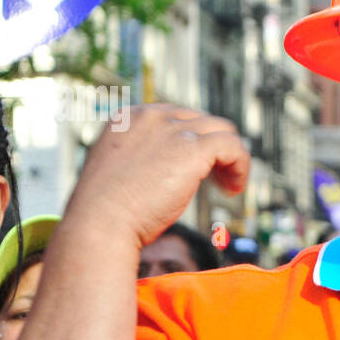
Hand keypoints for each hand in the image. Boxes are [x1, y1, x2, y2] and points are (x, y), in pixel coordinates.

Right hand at [64, 104, 250, 248]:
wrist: (99, 222)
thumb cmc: (104, 211)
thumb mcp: (119, 173)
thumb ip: (141, 161)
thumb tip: (169, 170)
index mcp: (128, 117)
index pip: (176, 116)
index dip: (193, 141)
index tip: (198, 167)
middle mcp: (151, 116)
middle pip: (202, 120)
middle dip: (213, 149)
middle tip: (216, 180)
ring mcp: (172, 129)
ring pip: (222, 130)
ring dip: (231, 157)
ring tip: (228, 186)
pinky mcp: (192, 148)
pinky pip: (233, 145)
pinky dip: (240, 165)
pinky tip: (234, 188)